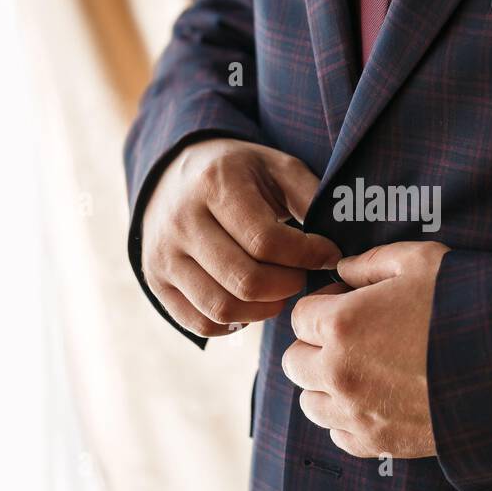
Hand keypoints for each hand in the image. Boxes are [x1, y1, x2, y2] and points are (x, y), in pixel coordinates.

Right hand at [141, 138, 341, 335]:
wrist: (175, 172)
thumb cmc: (240, 173)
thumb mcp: (278, 167)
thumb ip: (310, 197)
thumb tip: (335, 247)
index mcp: (215, 184)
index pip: (267, 241)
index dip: (307, 256)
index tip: (328, 254)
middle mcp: (181, 221)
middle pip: (245, 281)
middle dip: (288, 285)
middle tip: (302, 275)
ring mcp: (163, 255)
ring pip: (222, 308)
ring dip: (264, 309)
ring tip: (279, 291)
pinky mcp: (156, 282)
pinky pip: (200, 323)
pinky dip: (234, 323)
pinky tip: (251, 303)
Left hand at [283, 241, 449, 458]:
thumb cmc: (467, 304)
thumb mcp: (421, 261)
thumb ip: (371, 262)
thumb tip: (343, 270)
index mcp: (341, 324)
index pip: (299, 316)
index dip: (324, 305)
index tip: (349, 304)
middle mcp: (339, 372)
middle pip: (295, 361)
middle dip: (316, 346)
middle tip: (353, 337)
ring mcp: (357, 413)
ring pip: (310, 402)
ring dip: (327, 385)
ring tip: (363, 371)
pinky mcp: (380, 444)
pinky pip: (339, 435)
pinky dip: (349, 420)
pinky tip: (377, 400)